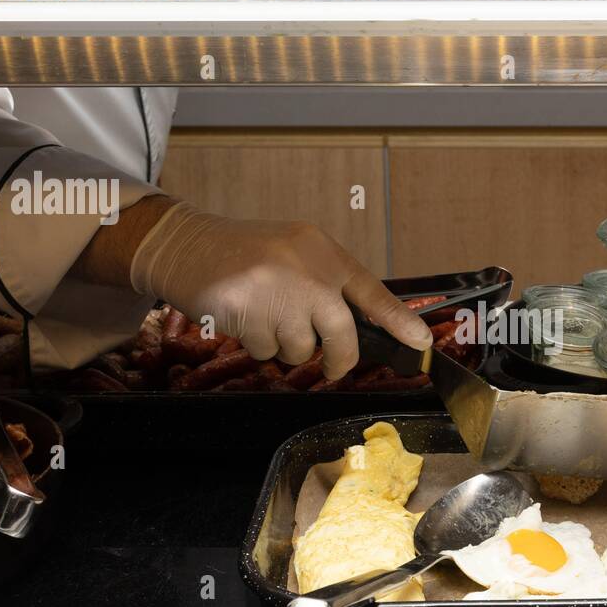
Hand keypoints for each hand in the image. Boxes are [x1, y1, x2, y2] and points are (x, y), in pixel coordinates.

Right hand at [129, 203, 431, 379]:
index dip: (399, 320)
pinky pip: (264, 350)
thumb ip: (327, 285)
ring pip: (299, 349)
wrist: (185, 243)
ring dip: (285, 346)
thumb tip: (357, 328)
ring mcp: (276, 290)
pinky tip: (243, 317)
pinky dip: (255, 343)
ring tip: (265, 316)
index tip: (420, 342)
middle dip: (338, 358)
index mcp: (323, 252)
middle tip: (330, 363)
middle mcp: (305, 269)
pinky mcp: (246, 310)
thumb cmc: (245, 253)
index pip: (370, 291)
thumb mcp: (296, 255)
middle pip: (341, 334)